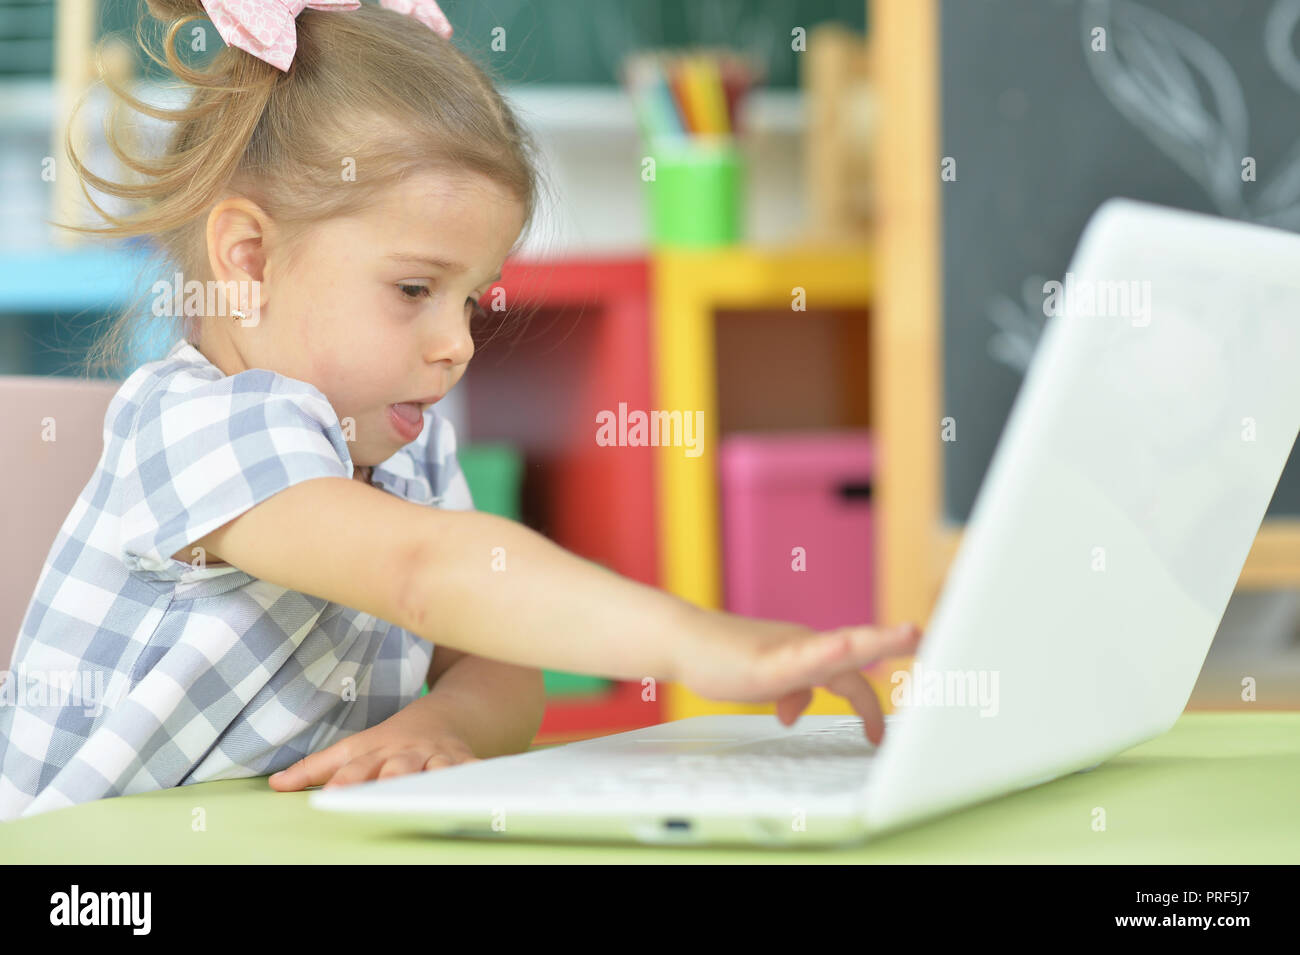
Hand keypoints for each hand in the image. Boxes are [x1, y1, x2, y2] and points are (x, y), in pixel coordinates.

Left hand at [268, 700, 480, 791]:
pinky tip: (478, 790)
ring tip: (428, 794)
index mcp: (375, 749)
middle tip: (379, 793)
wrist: (445, 716)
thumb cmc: (392, 740)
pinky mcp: (463, 762)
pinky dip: (475, 779)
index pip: (354, 766)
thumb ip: (316, 768)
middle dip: (388, 780)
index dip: (344, 779)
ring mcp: (435, 757)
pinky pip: (472, 771)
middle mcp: (405, 753)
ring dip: (431, 780)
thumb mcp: (355, 748)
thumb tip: (275, 784)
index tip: (330, 795)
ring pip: (434, 770)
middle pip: (395, 769)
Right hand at [673, 609, 923, 745]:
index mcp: (809, 653)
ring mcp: (788, 651)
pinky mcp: (768, 662)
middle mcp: (806, 645)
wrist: (686, 644)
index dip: (870, 702)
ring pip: (840, 647)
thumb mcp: (767, 684)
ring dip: (875, 641)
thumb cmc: (725, 661)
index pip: (853, 673)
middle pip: (860, 646)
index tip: (880, 735)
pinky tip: (842, 646)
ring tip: (906, 635)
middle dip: (894, 643)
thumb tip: (794, 712)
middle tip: (923, 637)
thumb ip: (788, 693)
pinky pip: (802, 656)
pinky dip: (826, 651)